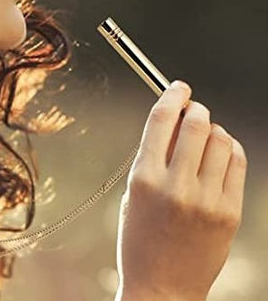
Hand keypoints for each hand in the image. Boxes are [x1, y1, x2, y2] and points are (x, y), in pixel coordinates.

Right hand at [115, 80, 246, 300]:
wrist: (162, 287)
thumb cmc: (140, 240)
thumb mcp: (132, 193)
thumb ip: (152, 157)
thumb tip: (175, 122)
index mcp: (144, 178)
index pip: (162, 120)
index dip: (172, 95)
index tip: (177, 87)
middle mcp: (176, 186)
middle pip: (197, 124)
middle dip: (196, 109)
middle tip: (193, 109)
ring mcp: (206, 200)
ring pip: (221, 140)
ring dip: (213, 129)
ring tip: (205, 137)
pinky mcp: (229, 213)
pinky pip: (237, 164)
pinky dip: (230, 149)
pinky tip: (221, 153)